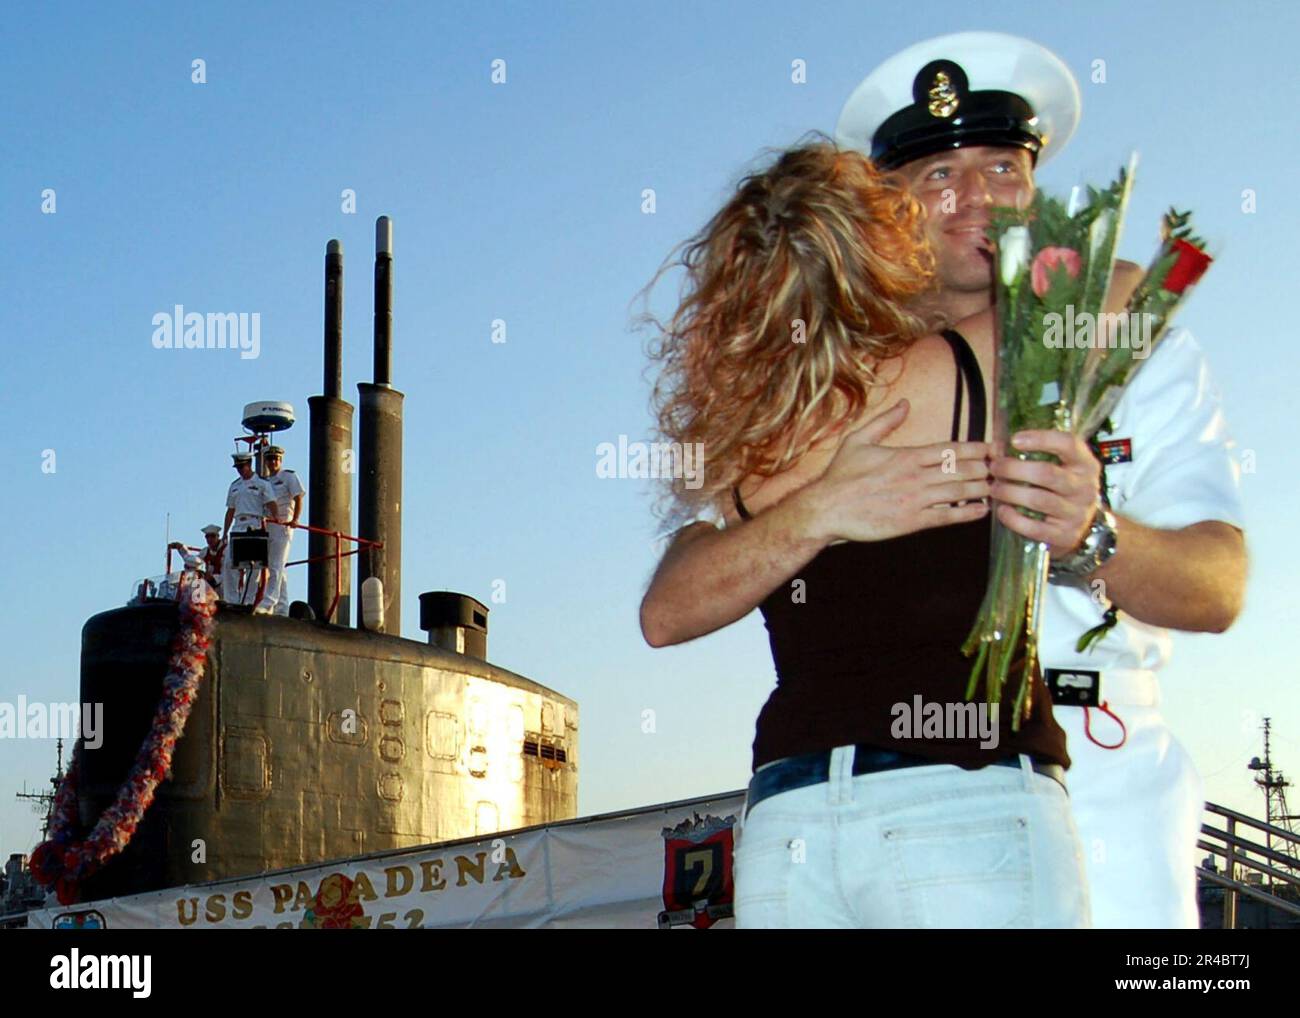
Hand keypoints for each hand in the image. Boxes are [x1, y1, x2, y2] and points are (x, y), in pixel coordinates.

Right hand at [809, 399, 990, 542]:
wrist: (826, 509)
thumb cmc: (840, 476)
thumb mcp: (858, 440)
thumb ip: (885, 422)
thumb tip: (905, 404)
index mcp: (906, 455)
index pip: (950, 449)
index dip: (976, 449)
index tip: (993, 448)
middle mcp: (915, 476)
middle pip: (961, 469)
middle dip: (986, 468)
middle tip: (1003, 468)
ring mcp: (915, 500)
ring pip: (958, 492)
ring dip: (981, 488)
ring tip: (997, 487)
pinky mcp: (911, 521)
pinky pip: (947, 517)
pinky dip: (967, 513)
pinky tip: (981, 510)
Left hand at [989, 430, 1100, 557]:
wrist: (1079, 527)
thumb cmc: (1059, 488)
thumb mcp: (1055, 467)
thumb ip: (1029, 454)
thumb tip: (995, 447)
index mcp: (1085, 464)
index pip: (1068, 444)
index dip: (1041, 439)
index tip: (1014, 440)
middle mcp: (1085, 488)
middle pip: (1047, 473)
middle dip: (1014, 469)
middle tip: (994, 468)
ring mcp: (1077, 514)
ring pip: (1039, 499)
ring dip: (1010, 492)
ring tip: (994, 488)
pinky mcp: (1065, 535)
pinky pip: (1035, 527)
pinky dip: (1013, 518)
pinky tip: (1002, 510)